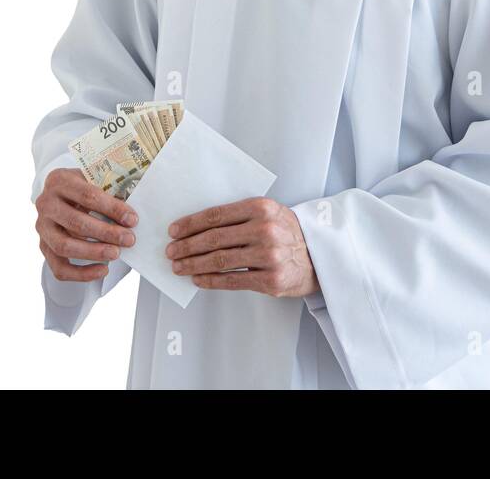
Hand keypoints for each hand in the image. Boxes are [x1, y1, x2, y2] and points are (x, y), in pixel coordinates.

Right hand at [35, 167, 137, 281]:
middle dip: (106, 233)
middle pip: (76, 223)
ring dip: (93, 252)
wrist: (63, 195)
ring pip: (64, 246)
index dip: (112, 209)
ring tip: (117, 253)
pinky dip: (80, 273)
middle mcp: (46, 203)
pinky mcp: (43, 247)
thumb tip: (133, 211)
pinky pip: (59, 267)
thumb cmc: (86, 187)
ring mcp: (42, 227)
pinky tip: (102, 270)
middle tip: (129, 239)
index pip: (87, 196)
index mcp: (59, 180)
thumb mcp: (96, 179)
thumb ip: (112, 189)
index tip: (132, 219)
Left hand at [165, 197, 319, 297]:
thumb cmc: (287, 232)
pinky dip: (210, 280)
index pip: (217, 215)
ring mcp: (268, 256)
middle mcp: (265, 230)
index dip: (191, 224)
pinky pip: (232, 280)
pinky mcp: (270, 279)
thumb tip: (197, 227)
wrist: (318, 256)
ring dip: (193, 264)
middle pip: (214, 238)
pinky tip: (198, 279)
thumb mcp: (269, 213)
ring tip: (179, 266)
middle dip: (187, 246)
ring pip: (220, 260)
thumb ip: (239, 216)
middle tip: (171, 251)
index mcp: (261, 208)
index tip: (174, 230)